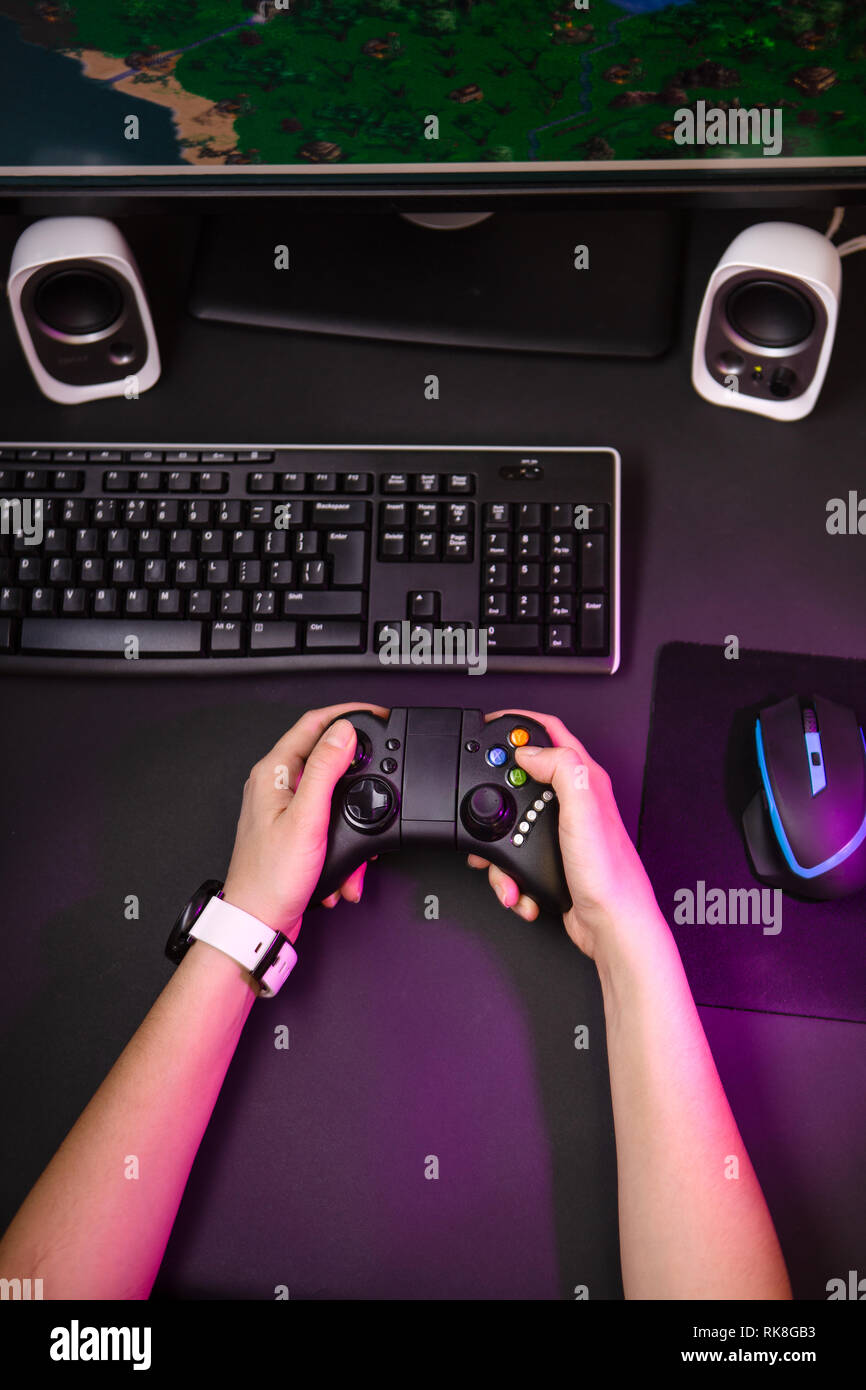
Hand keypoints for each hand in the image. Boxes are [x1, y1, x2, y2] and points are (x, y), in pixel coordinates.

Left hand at [222, 702, 387, 943]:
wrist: (259, 923)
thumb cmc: (271, 877)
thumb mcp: (307, 818)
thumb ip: (326, 770)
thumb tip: (344, 731)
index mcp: (274, 772)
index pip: (313, 723)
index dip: (347, 714)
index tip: (376, 714)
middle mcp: (276, 786)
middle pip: (327, 758)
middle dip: (358, 776)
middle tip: (382, 774)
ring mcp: (285, 809)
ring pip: (335, 797)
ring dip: (354, 821)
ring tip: (360, 848)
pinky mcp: (296, 833)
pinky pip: (331, 825)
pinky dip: (346, 845)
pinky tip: (346, 868)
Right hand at [468, 709, 662, 960]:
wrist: (612, 928)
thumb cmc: (609, 875)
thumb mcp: (584, 810)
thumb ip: (561, 769)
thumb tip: (529, 751)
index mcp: (586, 780)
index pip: (551, 732)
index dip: (520, 723)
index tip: (490, 726)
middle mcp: (576, 802)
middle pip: (523, 777)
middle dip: (496, 796)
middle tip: (484, 811)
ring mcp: (563, 831)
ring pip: (512, 823)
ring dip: (498, 849)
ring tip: (502, 866)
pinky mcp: (552, 858)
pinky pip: (515, 857)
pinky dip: (510, 874)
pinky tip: (519, 886)